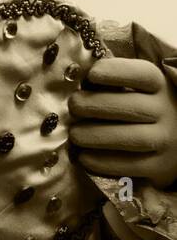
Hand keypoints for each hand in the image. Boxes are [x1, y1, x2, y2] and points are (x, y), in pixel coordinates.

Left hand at [68, 58, 176, 187]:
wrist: (175, 137)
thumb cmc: (143, 104)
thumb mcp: (137, 87)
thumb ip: (113, 83)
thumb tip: (80, 86)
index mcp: (160, 84)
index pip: (141, 74)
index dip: (114, 72)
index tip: (91, 75)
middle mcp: (167, 110)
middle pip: (130, 107)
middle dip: (94, 105)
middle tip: (74, 106)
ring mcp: (166, 139)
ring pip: (129, 138)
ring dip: (95, 136)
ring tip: (75, 134)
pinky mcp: (161, 166)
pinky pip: (130, 166)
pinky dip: (102, 162)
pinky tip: (84, 157)